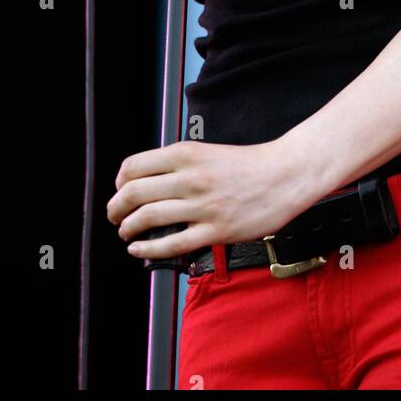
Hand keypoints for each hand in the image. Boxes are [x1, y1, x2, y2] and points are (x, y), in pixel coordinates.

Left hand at [106, 138, 311, 259]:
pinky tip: (139, 249)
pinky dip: (148, 249)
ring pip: (148, 218)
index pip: (134, 166)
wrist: (286, 175)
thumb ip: (179, 164)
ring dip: (128, 228)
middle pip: (134, 193)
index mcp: (187, 153)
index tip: (119, 190)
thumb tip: (147, 181)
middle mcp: (191, 177)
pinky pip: (172, 243)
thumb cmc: (249, 164)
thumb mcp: (208, 151)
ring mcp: (203, 205)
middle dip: (115, 208)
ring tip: (126, 232)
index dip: (119, 182)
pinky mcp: (216, 230)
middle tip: (114, 215)